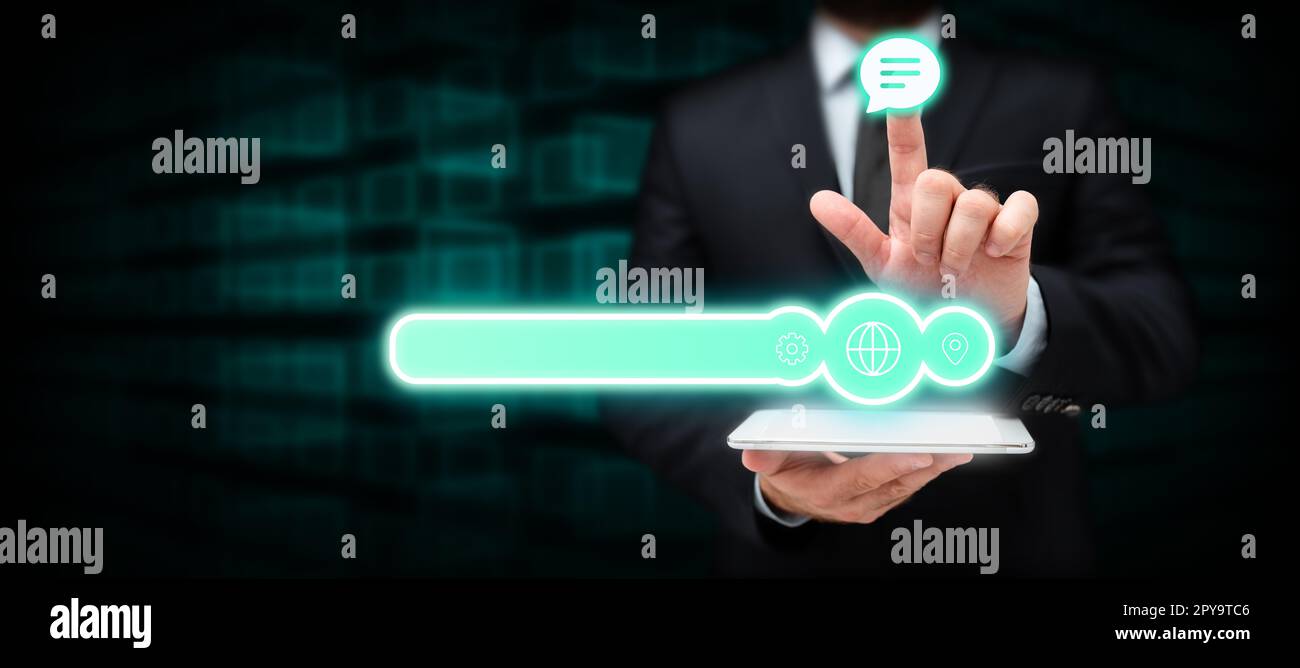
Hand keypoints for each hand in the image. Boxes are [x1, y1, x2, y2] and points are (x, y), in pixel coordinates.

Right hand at [744, 450, 971, 523]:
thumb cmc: (787, 470)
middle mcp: (853, 503)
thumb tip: (753, 455)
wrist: (792, 495)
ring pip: (908, 487)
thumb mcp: (770, 462)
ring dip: (935, 468)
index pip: (863, 478)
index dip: (891, 465)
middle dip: (928, 465)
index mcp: (827, 493)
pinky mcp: (882, 500)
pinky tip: (945, 455)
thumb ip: (764, 456)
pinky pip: (909, 486)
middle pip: (896, 483)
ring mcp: (870, 505)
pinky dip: (929, 470)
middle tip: (955, 447)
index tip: (918, 453)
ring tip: (959, 448)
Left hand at [809, 113, 1038, 339]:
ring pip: (972, 202)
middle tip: (928, 259)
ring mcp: (984, 210)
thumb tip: (815, 200)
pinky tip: (994, 253)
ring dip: (957, 246)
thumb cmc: (922, 289)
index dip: (904, 120)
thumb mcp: (883, 264)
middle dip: (928, 228)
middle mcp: (949, 198)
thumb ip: (854, 232)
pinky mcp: (1018, 225)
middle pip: (935, 180)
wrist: (964, 324)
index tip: (900, 87)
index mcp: (912, 204)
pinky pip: (1019, 207)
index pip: (908, 152)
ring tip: (955, 268)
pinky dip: (1004, 234)